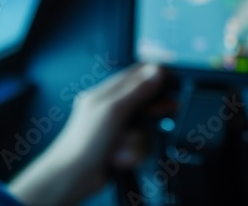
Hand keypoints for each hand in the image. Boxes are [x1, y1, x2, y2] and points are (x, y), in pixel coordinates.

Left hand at [8, 63, 165, 205]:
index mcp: (106, 92)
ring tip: (122, 148)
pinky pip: (141, 145)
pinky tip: (120, 159)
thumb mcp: (113, 110)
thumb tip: (157, 70)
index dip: (156, 78)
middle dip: (152, 114)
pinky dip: (133, 154)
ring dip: (138, 141)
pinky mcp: (123, 146)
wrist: (75, 177)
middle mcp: (113, 107)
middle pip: (146, 102)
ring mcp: (118, 128)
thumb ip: (137, 90)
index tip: (172, 88)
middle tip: (162, 116)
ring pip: (145, 127)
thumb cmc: (85, 141)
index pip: (137, 74)